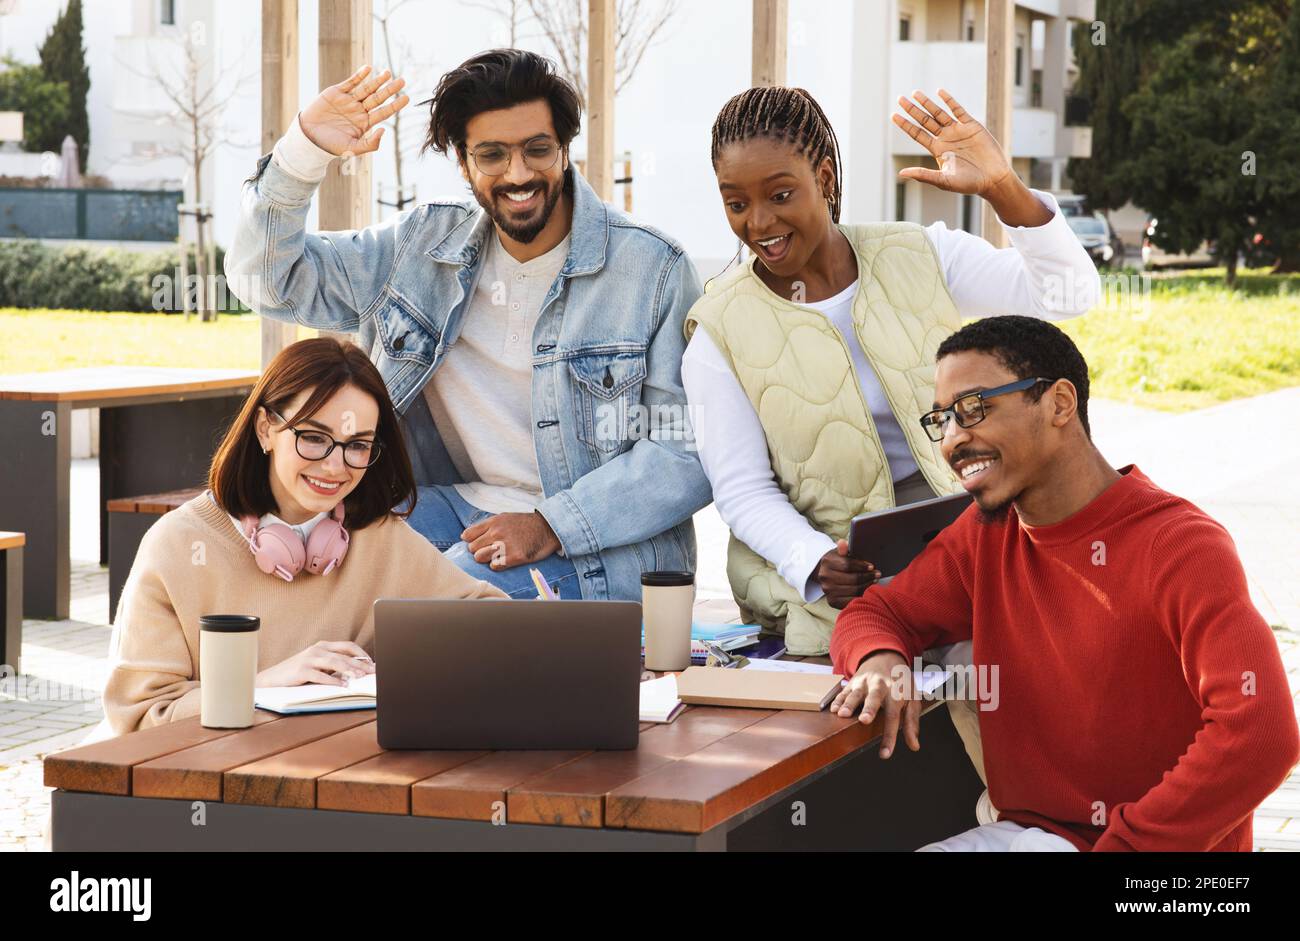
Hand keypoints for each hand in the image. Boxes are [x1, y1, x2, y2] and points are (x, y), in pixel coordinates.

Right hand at [254, 640, 374, 687]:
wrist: (271, 678)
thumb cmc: (297, 673)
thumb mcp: (317, 665)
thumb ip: (332, 665)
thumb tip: (356, 671)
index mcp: (322, 646)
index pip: (348, 646)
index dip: (362, 654)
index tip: (373, 664)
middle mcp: (317, 650)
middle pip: (344, 654)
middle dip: (360, 664)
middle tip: (372, 672)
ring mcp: (309, 659)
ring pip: (334, 662)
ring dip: (350, 670)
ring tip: (360, 677)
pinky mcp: (301, 670)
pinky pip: (320, 675)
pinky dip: (333, 680)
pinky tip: (342, 685)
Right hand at [300, 64, 408, 156]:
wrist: (309, 137)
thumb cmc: (331, 145)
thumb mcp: (353, 149)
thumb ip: (370, 143)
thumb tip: (384, 130)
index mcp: (365, 123)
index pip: (384, 112)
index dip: (395, 105)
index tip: (407, 98)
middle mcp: (359, 110)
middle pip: (378, 98)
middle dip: (390, 90)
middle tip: (402, 81)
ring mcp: (348, 100)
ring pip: (366, 89)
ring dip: (377, 81)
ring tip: (388, 73)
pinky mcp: (336, 92)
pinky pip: (350, 82)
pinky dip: (359, 75)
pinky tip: (368, 69)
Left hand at [462, 511, 561, 569]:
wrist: (548, 529)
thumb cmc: (526, 524)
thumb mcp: (505, 518)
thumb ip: (487, 526)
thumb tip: (466, 536)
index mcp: (494, 522)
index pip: (468, 535)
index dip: (471, 541)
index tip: (479, 544)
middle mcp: (497, 532)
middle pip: (472, 549)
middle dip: (479, 551)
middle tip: (490, 551)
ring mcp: (505, 545)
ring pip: (480, 558)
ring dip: (487, 559)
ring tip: (497, 557)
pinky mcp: (514, 557)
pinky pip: (494, 566)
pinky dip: (498, 565)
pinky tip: (506, 560)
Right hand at [816, 538, 879, 608]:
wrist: (828, 575)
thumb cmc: (839, 562)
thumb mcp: (841, 553)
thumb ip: (844, 549)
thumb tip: (842, 542)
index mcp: (827, 562)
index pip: (847, 565)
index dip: (861, 566)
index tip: (872, 567)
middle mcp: (824, 577)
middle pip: (852, 578)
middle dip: (867, 576)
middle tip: (877, 574)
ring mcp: (827, 590)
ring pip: (853, 590)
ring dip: (867, 586)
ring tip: (874, 581)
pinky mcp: (832, 601)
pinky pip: (851, 601)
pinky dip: (861, 596)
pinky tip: (867, 591)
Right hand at [830, 651, 920, 758]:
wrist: (885, 656)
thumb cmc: (900, 682)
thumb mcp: (912, 699)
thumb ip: (912, 722)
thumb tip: (914, 746)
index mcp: (897, 693)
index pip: (894, 716)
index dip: (889, 736)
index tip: (884, 754)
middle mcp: (880, 686)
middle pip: (875, 698)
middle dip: (869, 709)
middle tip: (864, 720)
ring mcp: (865, 683)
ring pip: (856, 693)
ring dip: (849, 703)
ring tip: (841, 714)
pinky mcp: (853, 681)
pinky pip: (844, 691)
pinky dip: (838, 699)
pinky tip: (833, 709)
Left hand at [892, 88, 1013, 197]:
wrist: (992, 179)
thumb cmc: (968, 184)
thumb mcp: (943, 181)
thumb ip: (923, 175)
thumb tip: (901, 173)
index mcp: (938, 150)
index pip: (917, 134)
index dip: (905, 125)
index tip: (893, 115)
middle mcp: (945, 138)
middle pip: (925, 121)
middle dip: (912, 110)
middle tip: (900, 98)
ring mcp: (958, 130)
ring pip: (939, 113)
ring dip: (927, 103)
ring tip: (915, 93)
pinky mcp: (971, 125)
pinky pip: (958, 110)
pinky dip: (949, 101)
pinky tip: (939, 92)